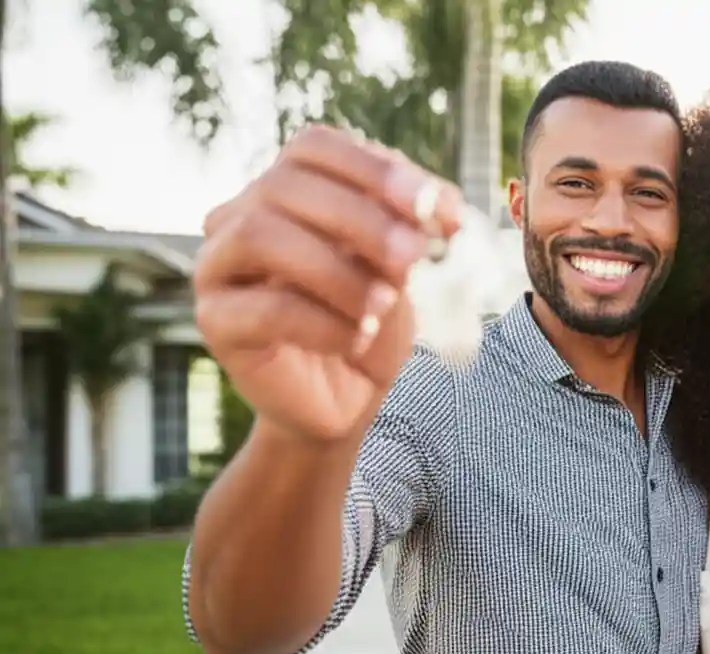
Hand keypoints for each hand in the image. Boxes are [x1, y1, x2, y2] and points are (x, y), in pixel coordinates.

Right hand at [194, 125, 463, 442]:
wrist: (348, 398)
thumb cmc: (373, 321)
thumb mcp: (400, 266)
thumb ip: (409, 227)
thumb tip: (440, 204)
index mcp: (285, 188)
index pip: (314, 146)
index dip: (375, 169)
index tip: (437, 207)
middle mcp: (239, 216)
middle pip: (285, 185)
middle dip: (362, 219)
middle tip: (414, 257)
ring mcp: (218, 267)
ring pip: (263, 237)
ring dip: (337, 270)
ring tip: (383, 305)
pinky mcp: (216, 322)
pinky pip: (265, 309)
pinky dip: (324, 322)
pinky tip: (357, 340)